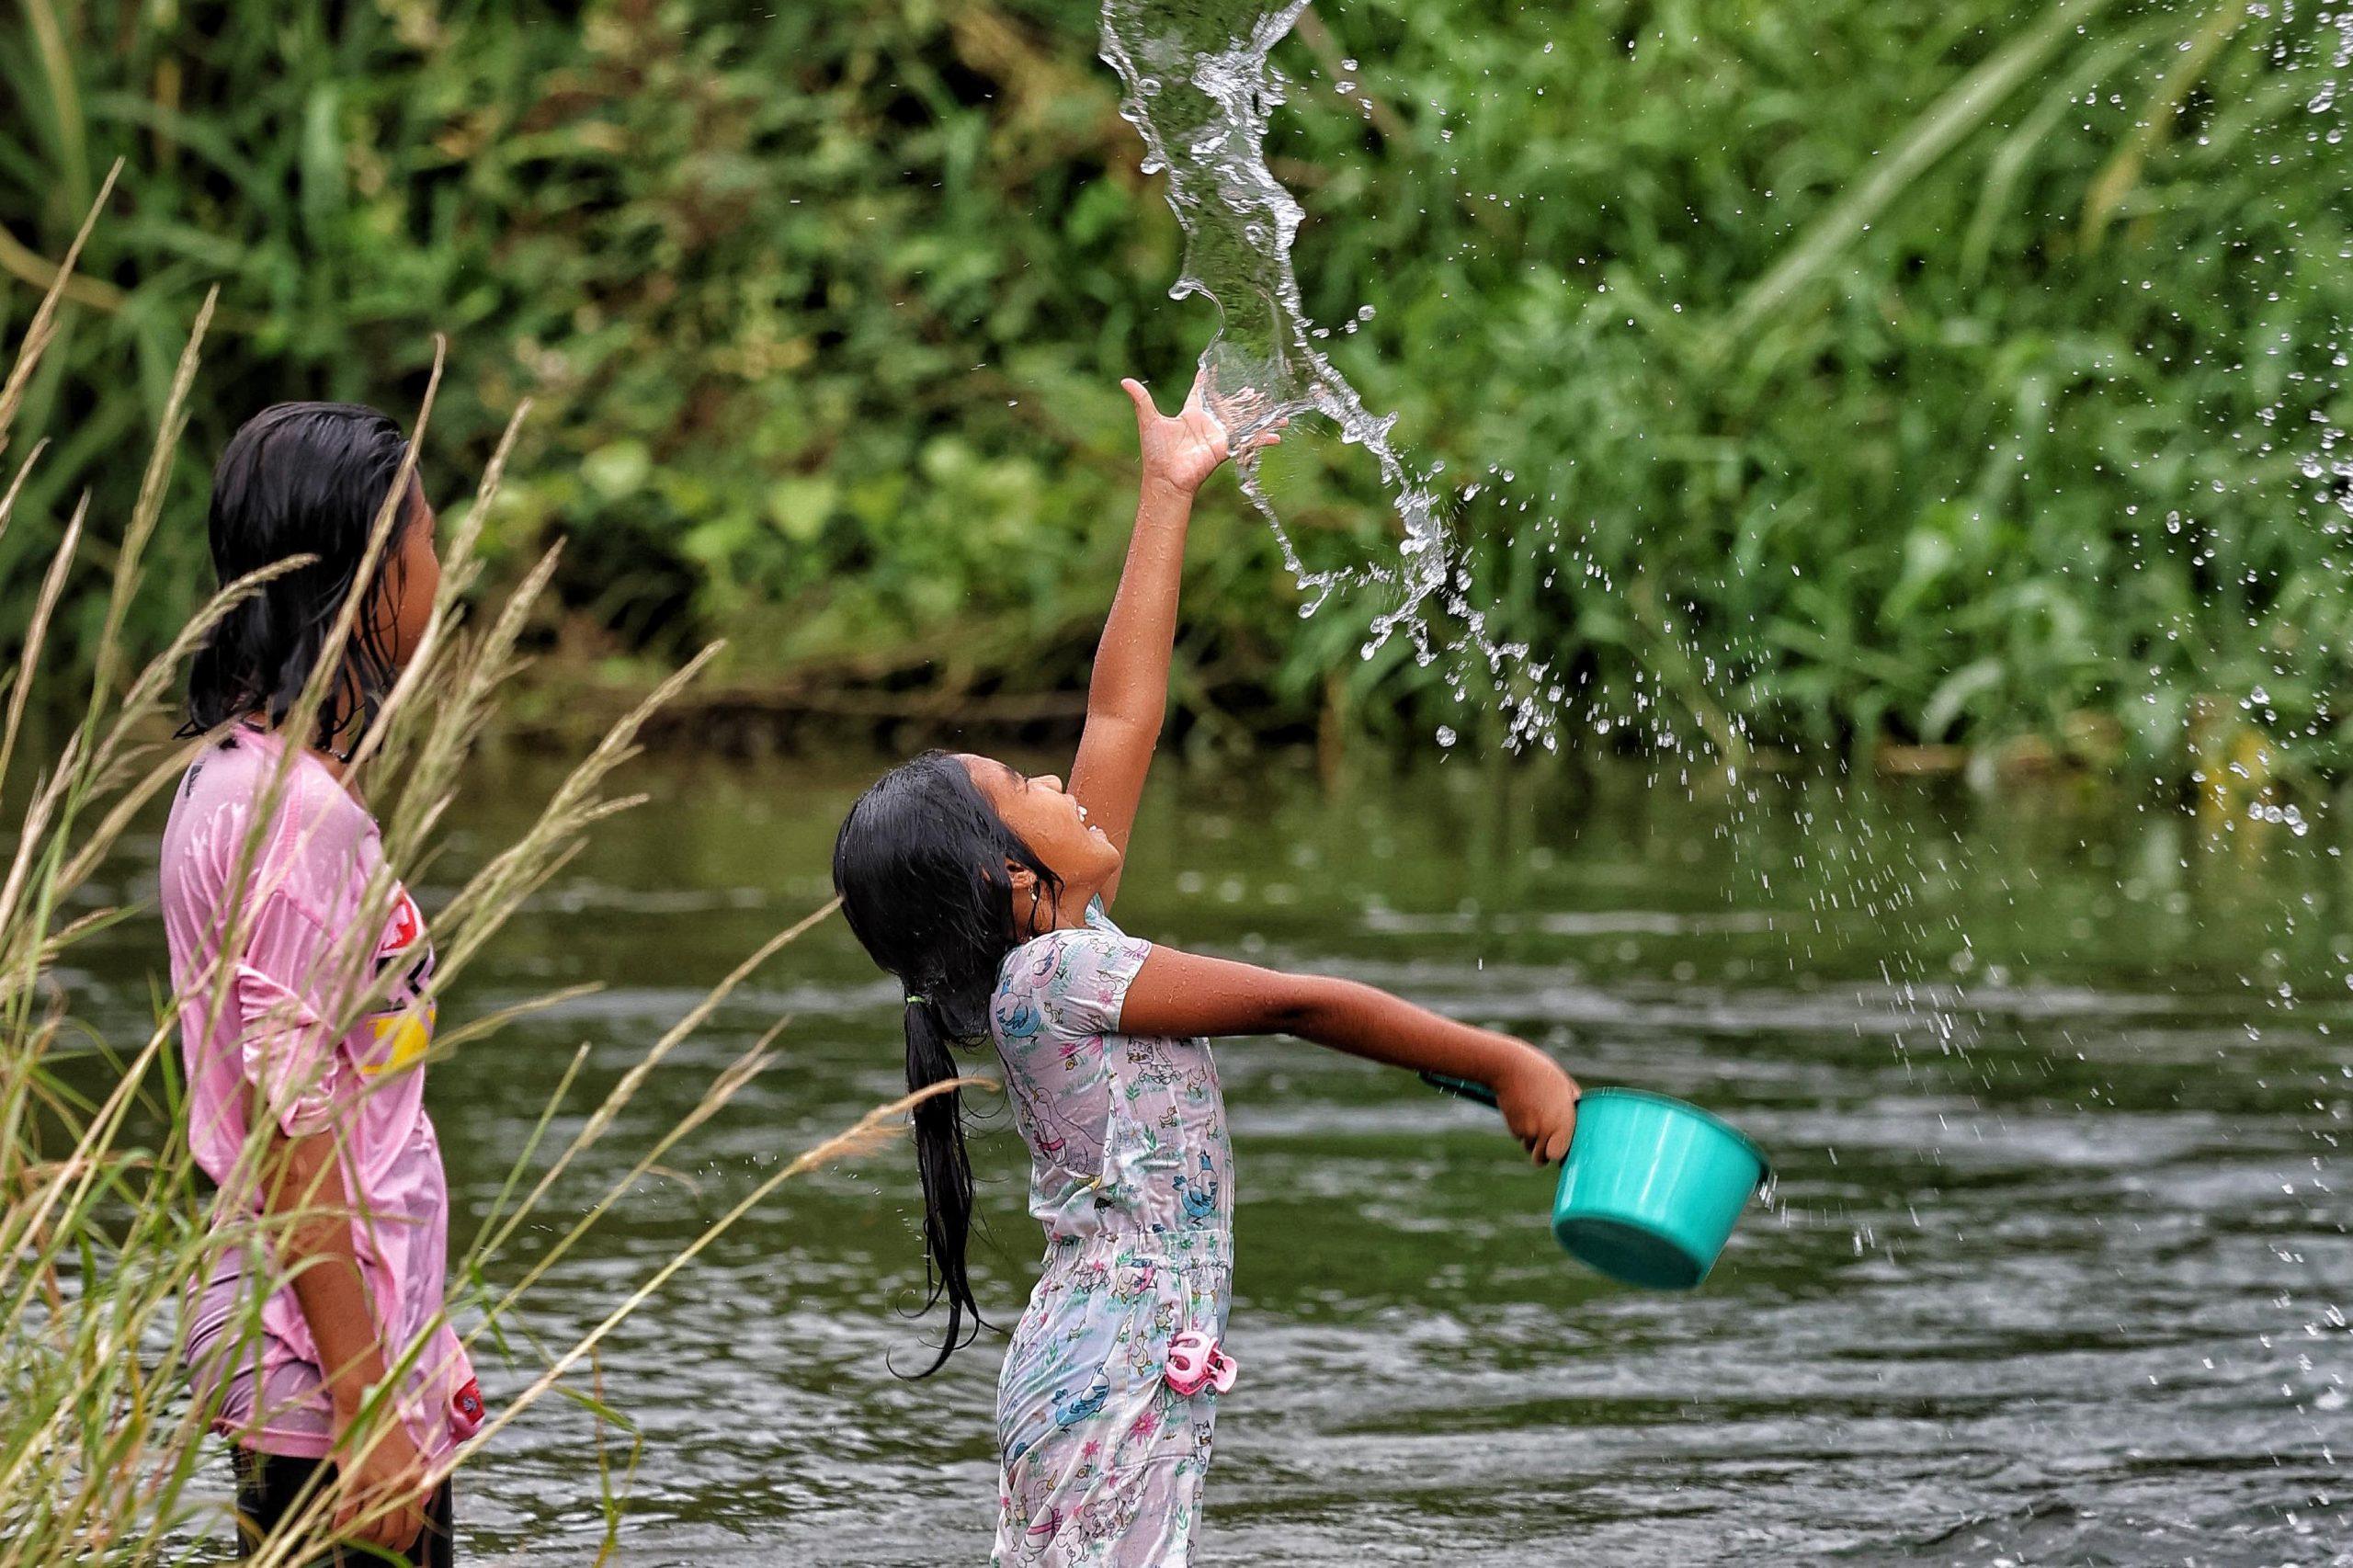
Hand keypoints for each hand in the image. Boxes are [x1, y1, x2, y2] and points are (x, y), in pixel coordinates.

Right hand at [332, 1413, 428, 1555]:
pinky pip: (345, 1516)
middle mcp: (400, 1483)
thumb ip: (410, 1480)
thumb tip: (407, 1506)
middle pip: (392, 1532)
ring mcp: (377, 1482)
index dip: (404, 1541)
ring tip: (352, 1532)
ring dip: (359, 1537)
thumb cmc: (385, 1427)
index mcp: (415, 1478)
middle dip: (379, 1543)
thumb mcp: (408, 1454)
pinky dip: (338, 1527)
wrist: (366, 1403)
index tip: (396, 1548)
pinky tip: (335, 1528)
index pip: (414, 1523)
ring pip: (368, 1530)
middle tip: (368, 1543)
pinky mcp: (354, 1478)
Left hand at [1122, 370, 1283, 496]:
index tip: (1213, 366)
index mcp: (1191, 414)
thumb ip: (1141, 400)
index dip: (1206, 379)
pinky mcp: (1226, 447)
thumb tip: (1124, 380)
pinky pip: (1248, 440)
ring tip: (1278, 409)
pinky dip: (1263, 438)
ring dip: (1261, 416)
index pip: (1201, 392)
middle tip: (1257, 385)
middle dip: (1244, 396)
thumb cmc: (1156, 452)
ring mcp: (1219, 435)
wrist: (1165, 477)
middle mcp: (1207, 423)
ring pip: (1244, 421)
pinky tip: (1278, 434)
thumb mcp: (1149, 420)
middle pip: (1229, 405)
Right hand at [1493, 1045, 1579, 1165]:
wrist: (1510, 1067)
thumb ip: (1573, 1104)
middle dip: (1542, 1154)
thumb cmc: (1541, 1073)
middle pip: (1541, 1158)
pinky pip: (1519, 1135)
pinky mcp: (1512, 1126)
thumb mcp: (1565, 1086)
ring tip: (1534, 1119)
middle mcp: (1545, 1130)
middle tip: (1546, 1144)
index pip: (1559, 1155)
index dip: (1559, 1155)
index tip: (1560, 1150)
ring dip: (1532, 1140)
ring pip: (1529, 1146)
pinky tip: (1523, 1111)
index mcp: (1563, 1122)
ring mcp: (1527, 1130)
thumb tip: (1582, 1113)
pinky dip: (1521, 1129)